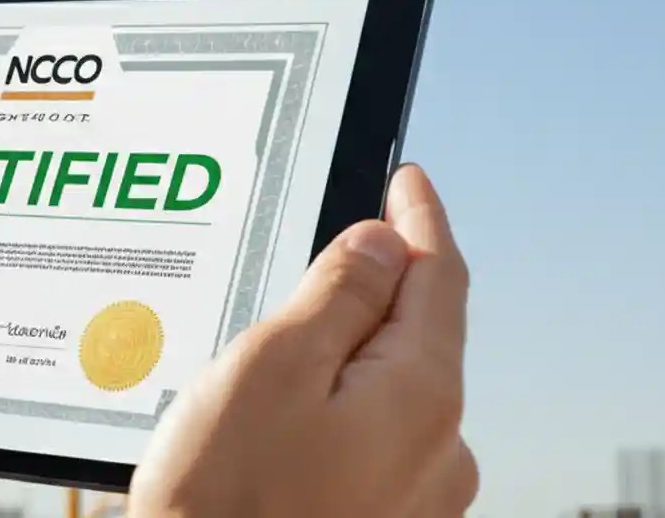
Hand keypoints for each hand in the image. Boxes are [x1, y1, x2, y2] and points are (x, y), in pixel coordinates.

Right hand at [128, 164, 476, 516]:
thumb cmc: (226, 499)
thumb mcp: (273, 364)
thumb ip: (338, 294)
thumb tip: (381, 244)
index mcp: (421, 395)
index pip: (438, 276)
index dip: (420, 217)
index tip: (408, 178)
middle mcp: (438, 449)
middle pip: (418, 330)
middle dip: (377, 282)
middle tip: (321, 249)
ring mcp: (415, 495)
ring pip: (390, 385)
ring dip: (348, 348)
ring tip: (276, 343)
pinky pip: (371, 434)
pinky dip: (338, 401)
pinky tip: (281, 411)